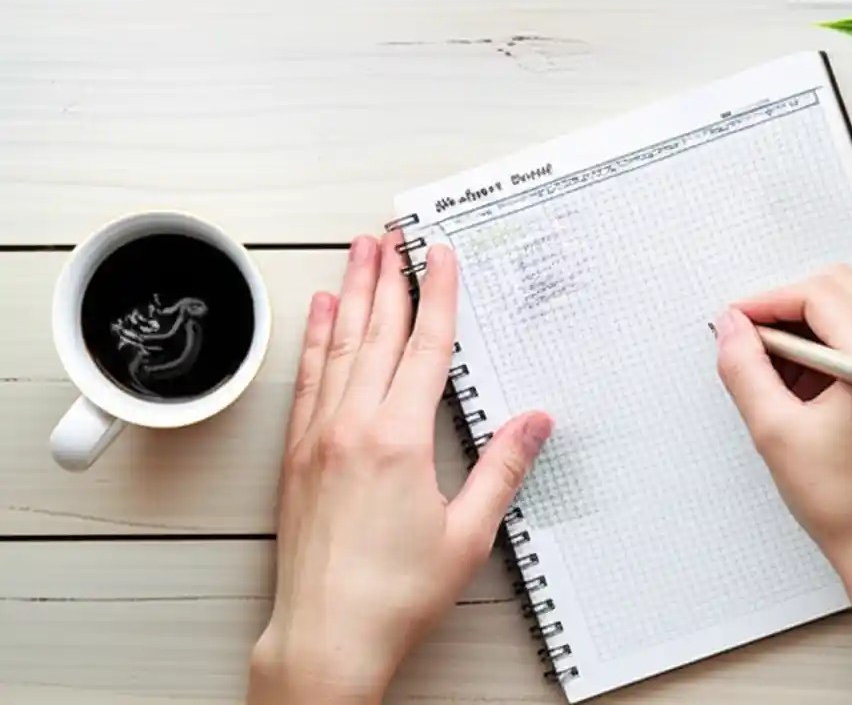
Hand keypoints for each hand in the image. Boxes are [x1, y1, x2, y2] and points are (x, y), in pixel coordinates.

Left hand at [248, 235, 553, 703]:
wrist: (326, 634)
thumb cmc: (394, 594)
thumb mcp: (468, 535)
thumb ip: (502, 469)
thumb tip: (534, 422)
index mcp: (399, 439)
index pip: (426, 348)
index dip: (438, 297)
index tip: (441, 258)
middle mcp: (353, 426)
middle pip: (378, 333)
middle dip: (389, 278)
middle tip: (393, 237)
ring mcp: (318, 437)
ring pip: (338, 346)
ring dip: (351, 294)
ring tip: (357, 255)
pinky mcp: (296, 455)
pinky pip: (307, 379)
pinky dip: (314, 340)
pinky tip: (318, 315)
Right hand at [714, 265, 851, 571]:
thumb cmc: (846, 504)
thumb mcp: (775, 432)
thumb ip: (745, 369)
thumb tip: (731, 328)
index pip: (819, 295)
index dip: (768, 302)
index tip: (734, 322)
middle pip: (839, 290)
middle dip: (786, 307)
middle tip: (749, 339)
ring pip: (849, 312)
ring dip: (804, 329)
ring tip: (771, 371)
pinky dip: (823, 349)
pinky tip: (798, 387)